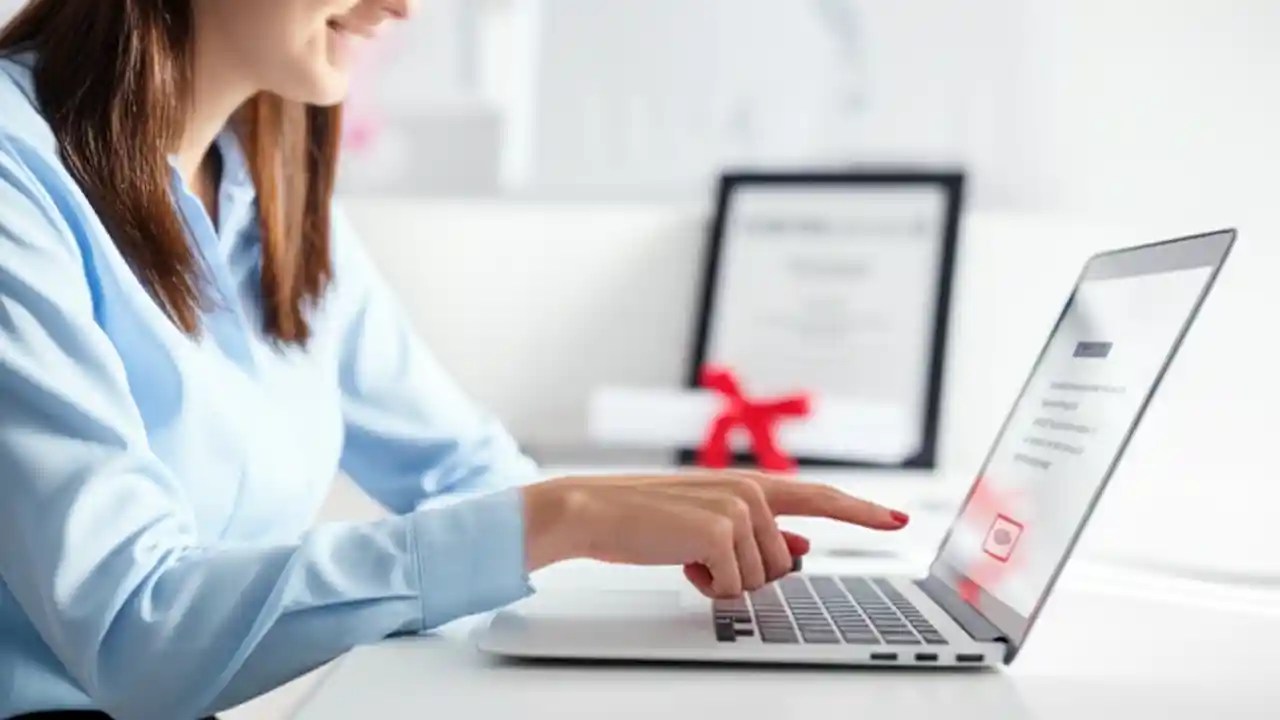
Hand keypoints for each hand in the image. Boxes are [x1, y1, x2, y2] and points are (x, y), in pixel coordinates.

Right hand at [521, 472, 908, 597]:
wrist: (595, 509)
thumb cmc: (645, 519)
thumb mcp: (708, 524)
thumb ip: (759, 535)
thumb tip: (801, 554)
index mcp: (751, 484)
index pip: (820, 497)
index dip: (862, 511)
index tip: (898, 518)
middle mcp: (753, 490)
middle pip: (783, 564)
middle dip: (747, 574)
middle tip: (701, 557)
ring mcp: (740, 508)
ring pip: (761, 578)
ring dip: (722, 579)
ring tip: (684, 552)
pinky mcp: (722, 530)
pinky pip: (734, 586)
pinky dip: (706, 585)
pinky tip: (679, 560)